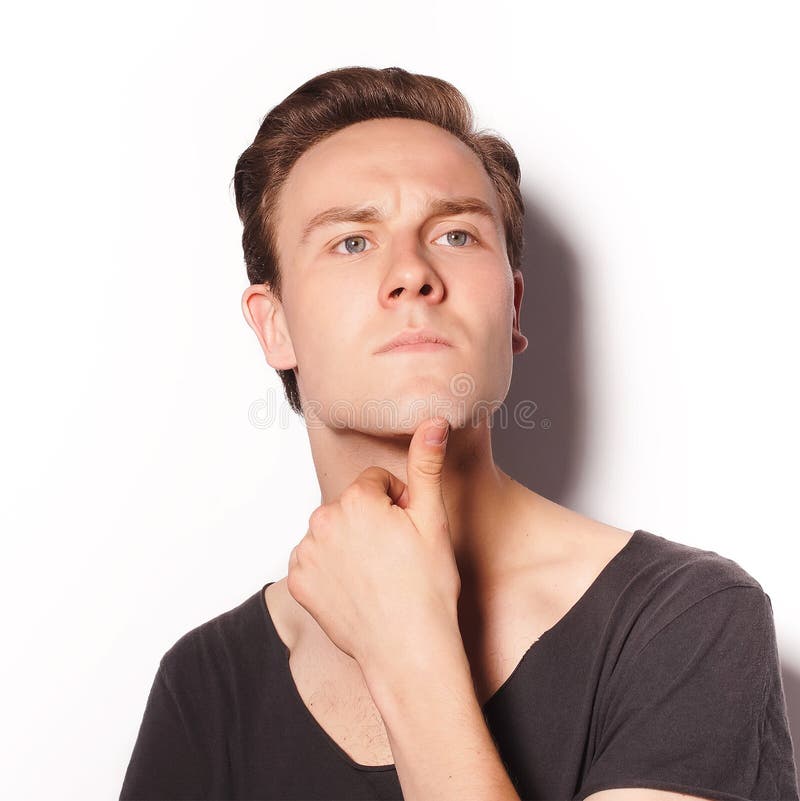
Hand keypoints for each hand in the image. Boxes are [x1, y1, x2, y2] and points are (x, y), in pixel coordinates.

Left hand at [286, 416, 460, 673]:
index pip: (376, 482)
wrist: (409, 650)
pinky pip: (313, 559)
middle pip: (351, 505)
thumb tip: (433, 421)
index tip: (409, 533)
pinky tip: (354, 588)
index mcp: (355, 500)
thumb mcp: (432, 520)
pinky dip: (330, 569)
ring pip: (332, 531)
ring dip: (349, 543)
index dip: (398, 505)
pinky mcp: (296, 582)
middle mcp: (322, 521)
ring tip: (377, 575)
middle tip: (395, 556)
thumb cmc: (427, 588)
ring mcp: (305, 554)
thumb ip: (426, 465)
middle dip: (371, 521)